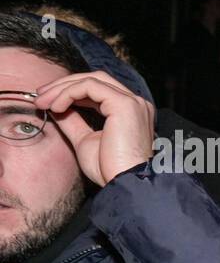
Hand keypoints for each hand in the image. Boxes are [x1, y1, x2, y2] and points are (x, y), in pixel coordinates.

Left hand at [33, 71, 155, 185]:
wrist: (124, 184)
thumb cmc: (110, 170)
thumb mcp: (85, 141)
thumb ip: (74, 121)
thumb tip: (56, 107)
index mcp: (130, 112)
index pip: (98, 89)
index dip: (70, 91)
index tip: (47, 101)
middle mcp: (135, 103)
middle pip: (95, 79)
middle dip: (64, 85)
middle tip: (40, 97)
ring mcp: (132, 102)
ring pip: (90, 80)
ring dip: (62, 88)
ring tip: (43, 102)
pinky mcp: (124, 104)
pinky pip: (89, 87)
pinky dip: (68, 93)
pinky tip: (56, 107)